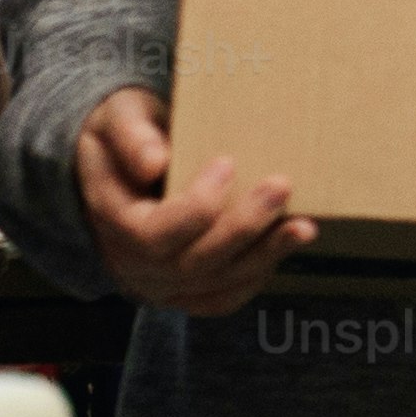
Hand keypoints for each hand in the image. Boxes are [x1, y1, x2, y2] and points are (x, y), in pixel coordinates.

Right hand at [75, 88, 310, 315]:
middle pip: (192, 264)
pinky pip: (222, 297)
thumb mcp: (117, 118)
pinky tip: (284, 246)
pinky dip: (256, 276)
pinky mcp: (185, 289)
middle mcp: (132, 263)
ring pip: (214, 286)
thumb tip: (154, 162)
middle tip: (281, 187)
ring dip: (263, 256)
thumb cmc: (124, 133)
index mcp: (112, 221)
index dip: (195, 207)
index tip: (226, 163)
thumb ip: (131, 136)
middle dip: (242, 228)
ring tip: (303, 226)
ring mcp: (159, 283)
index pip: (153, 235)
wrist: (120, 161)